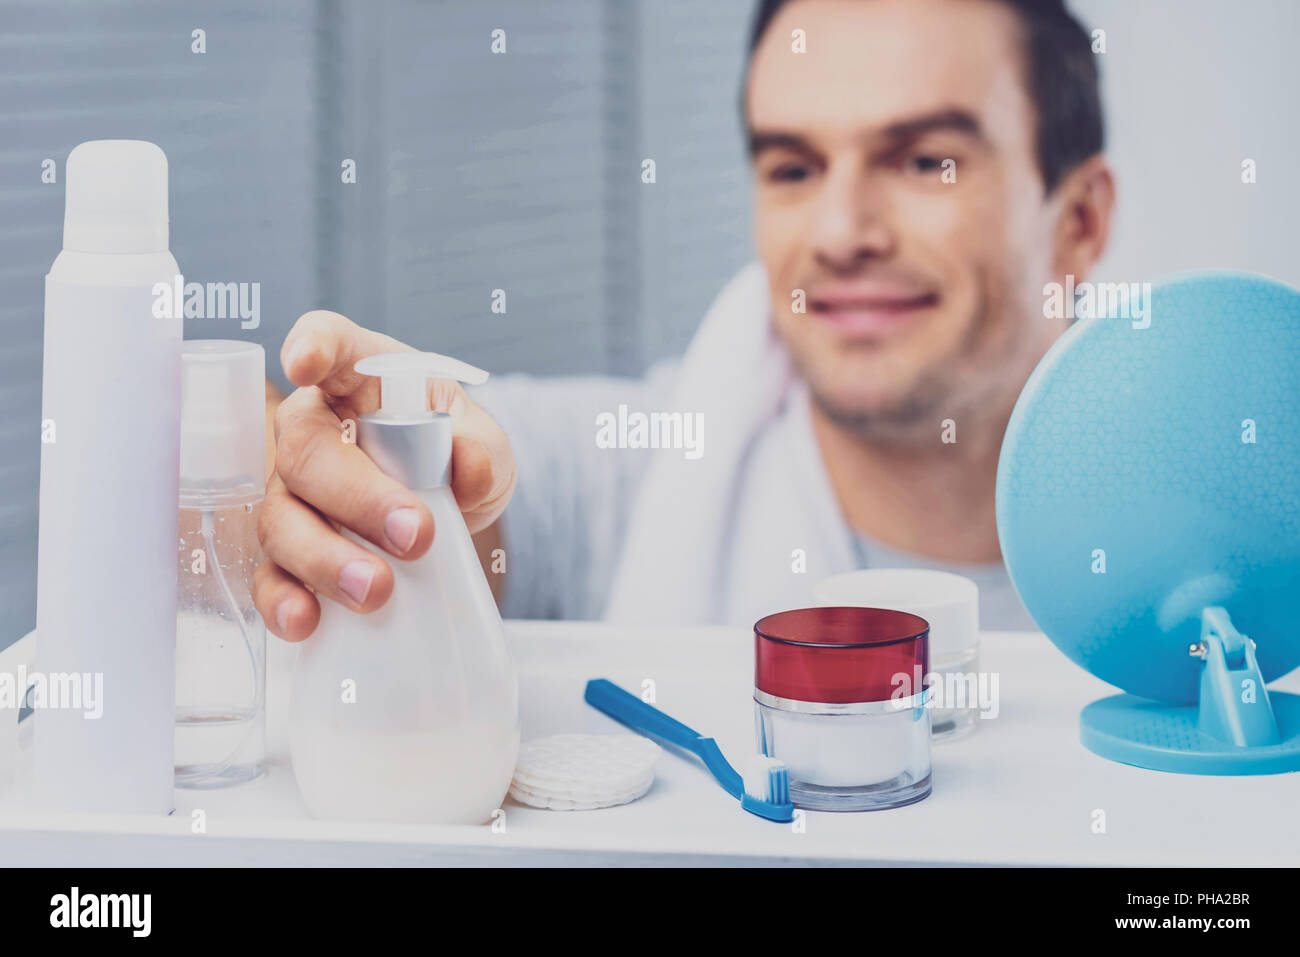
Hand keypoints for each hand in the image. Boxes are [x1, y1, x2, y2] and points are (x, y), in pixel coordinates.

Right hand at [252, 310, 515, 640]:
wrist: (448, 518)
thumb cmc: (453, 458)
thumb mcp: (483, 446)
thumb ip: (483, 450)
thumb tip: (469, 467)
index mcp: (361, 381)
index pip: (331, 345)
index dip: (313, 346)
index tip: (306, 362)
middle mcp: (314, 430)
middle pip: (305, 452)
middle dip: (357, 496)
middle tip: (414, 533)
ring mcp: (293, 494)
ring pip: (281, 518)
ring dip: (324, 557)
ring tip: (376, 590)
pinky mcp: (288, 555)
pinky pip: (269, 576)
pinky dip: (283, 600)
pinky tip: (305, 620)